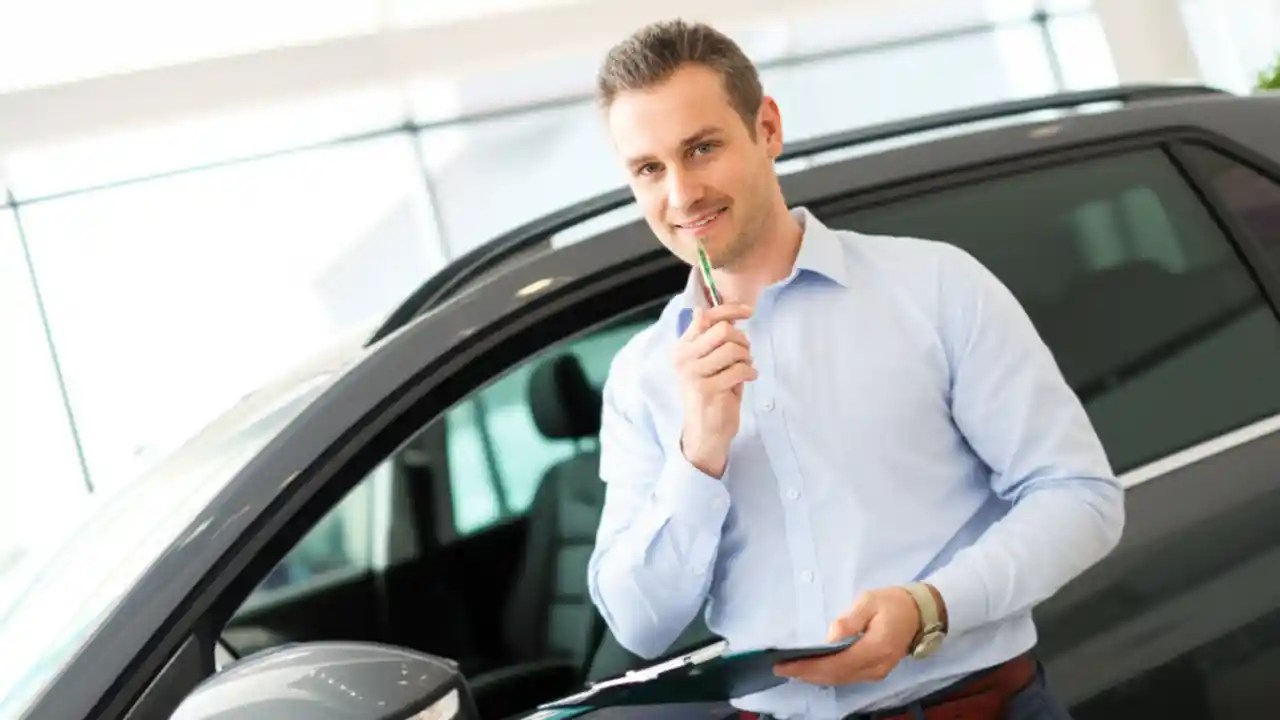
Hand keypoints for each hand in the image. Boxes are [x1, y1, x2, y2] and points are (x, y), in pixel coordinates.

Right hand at [675, 304, 755, 477]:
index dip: (730, 310)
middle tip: (745, 354)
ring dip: (746, 358)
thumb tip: (705, 308)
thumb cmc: (712, 393)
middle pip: (723, 330)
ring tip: (745, 368)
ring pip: (733, 349)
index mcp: (682, 348)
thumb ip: (709, 338)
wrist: (706, 432)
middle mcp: (683, 358)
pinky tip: (748, 379)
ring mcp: (693, 374)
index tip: (748, 311)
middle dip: (741, 339)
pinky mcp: (707, 389)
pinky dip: (749, 372)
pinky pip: (739, 370)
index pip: (705, 317)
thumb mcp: (708, 362)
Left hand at [773, 587, 920, 685]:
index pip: (836, 664)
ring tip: (791, 670)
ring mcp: (877, 672)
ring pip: (840, 680)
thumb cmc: (892, 602)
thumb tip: (830, 636)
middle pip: (835, 676)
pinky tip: (812, 671)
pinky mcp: (876, 671)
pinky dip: (827, 675)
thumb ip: (850, 619)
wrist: (919, 613)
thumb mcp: (869, 601)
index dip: (809, 667)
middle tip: (781, 668)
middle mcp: (875, 666)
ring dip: (814, 677)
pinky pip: (847, 677)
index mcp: (874, 648)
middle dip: (806, 674)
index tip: (786, 664)